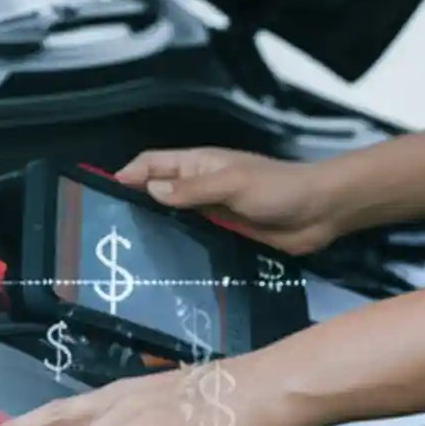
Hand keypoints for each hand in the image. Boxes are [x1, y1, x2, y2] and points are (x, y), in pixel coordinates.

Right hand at [116, 147, 344, 255]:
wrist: (321, 212)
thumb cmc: (279, 189)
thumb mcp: (233, 184)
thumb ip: (192, 190)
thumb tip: (151, 191)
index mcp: (199, 165)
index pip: (153, 164)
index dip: (128, 174)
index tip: (103, 192)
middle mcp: (200, 186)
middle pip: (157, 191)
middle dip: (133, 202)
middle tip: (109, 228)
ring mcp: (210, 210)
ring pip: (171, 217)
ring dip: (154, 227)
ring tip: (128, 249)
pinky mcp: (223, 232)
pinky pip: (192, 237)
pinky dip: (176, 245)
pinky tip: (163, 261)